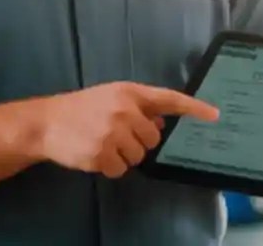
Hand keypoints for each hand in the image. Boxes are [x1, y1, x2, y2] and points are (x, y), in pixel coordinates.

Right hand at [37, 82, 218, 178]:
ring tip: (102, 143)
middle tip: (116, 135)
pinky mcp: (101, 154)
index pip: (169, 99)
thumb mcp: (111, 98)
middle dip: (139, 141)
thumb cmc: (83, 108)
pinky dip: (110, 167)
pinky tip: (95, 155)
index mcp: (129, 92)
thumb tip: (160, 123)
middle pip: (154, 138)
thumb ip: (137, 107)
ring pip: (139, 156)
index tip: (214, 115)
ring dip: (123, 155)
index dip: (193, 108)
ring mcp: (112, 133)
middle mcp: (124, 110)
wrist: (47, 122)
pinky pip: (121, 170)